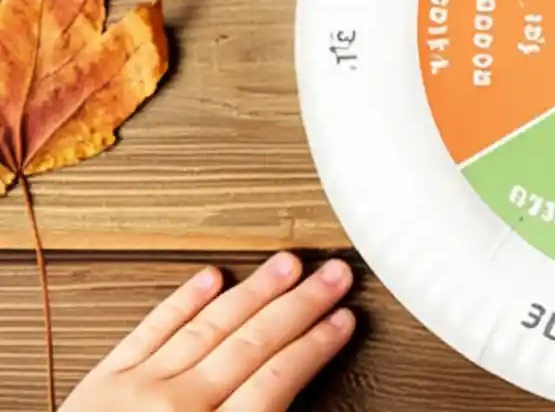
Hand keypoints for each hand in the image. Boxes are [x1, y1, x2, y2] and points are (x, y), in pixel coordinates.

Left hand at [61, 253, 354, 411]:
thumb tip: (293, 404)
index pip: (278, 378)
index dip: (316, 344)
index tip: (342, 321)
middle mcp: (176, 408)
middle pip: (253, 343)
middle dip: (301, 305)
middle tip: (333, 277)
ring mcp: (137, 389)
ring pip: (210, 326)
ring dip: (255, 291)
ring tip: (287, 265)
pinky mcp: (104, 381)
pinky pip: (151, 329)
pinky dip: (184, 300)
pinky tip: (211, 278)